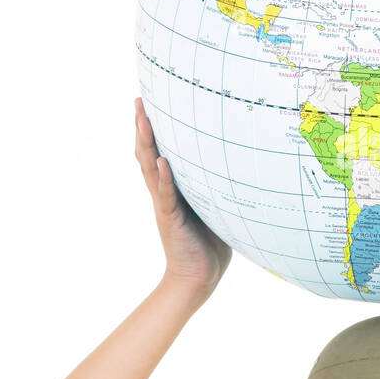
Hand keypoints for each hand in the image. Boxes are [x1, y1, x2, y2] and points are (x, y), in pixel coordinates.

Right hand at [134, 96, 232, 300]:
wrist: (199, 277)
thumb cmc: (210, 243)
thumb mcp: (215, 206)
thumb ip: (217, 186)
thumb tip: (241, 163)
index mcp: (173, 189)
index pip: (159, 153)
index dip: (153, 130)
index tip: (151, 104)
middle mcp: (164, 193)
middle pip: (147, 154)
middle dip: (143, 127)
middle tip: (139, 101)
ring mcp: (165, 205)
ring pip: (150, 169)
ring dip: (147, 144)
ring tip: (143, 120)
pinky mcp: (171, 219)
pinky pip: (166, 195)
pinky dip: (163, 178)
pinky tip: (161, 161)